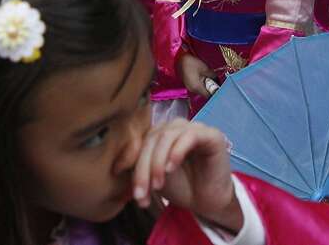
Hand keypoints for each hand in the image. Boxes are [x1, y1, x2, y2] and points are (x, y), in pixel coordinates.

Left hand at [132, 119, 241, 233]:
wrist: (208, 202)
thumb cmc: (181, 187)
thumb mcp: (153, 177)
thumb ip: (138, 165)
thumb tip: (117, 163)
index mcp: (161, 133)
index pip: (141, 140)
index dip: (130, 161)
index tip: (126, 184)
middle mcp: (176, 126)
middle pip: (152, 138)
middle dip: (143, 168)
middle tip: (141, 194)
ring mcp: (194, 127)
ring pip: (166, 136)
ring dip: (157, 163)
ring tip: (157, 185)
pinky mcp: (211, 134)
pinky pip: (189, 136)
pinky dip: (176, 152)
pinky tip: (171, 168)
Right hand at [177, 53, 216, 98]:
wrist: (179, 58)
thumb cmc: (192, 63)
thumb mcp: (205, 69)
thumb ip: (213, 77)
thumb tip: (218, 82)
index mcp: (197, 88)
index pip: (209, 96)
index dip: (216, 93)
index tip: (222, 89)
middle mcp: (193, 90)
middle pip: (205, 94)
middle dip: (212, 89)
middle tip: (218, 83)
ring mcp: (190, 88)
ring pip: (202, 90)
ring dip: (207, 86)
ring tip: (212, 79)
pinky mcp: (188, 84)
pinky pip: (198, 87)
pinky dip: (203, 84)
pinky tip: (205, 78)